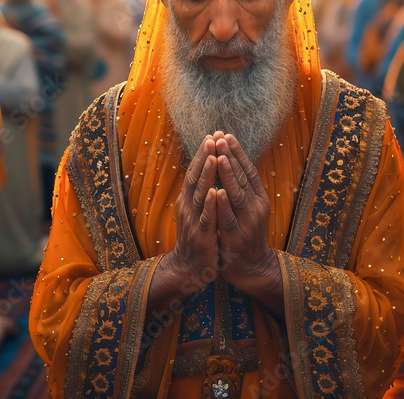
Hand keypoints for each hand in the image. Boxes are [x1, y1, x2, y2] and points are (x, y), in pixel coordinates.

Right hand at [166, 135, 220, 291]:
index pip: (195, 172)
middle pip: (195, 177)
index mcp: (188, 200)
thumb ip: (199, 193)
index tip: (211, 136)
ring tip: (213, 157)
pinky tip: (215, 191)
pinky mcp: (202, 235)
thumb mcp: (196, 212)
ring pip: (200, 194)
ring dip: (206, 175)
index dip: (202, 154)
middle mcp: (187, 206)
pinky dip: (210, 204)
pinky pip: (206, 217)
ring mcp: (193, 220)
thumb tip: (204, 172)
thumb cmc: (197, 237)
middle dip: (203, 157)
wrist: (188, 268)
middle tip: (211, 137)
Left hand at [213, 134, 276, 291]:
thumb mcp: (247, 208)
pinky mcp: (235, 237)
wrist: (251, 267)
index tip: (226, 135)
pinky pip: (228, 218)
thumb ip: (241, 188)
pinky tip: (217, 192)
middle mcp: (255, 206)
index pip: (248, 169)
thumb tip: (231, 161)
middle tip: (220, 137)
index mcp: (258, 197)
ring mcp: (247, 222)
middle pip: (243, 177)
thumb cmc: (245, 233)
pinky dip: (223, 204)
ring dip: (228, 175)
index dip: (237, 152)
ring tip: (220, 157)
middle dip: (230, 156)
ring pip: (237, 194)